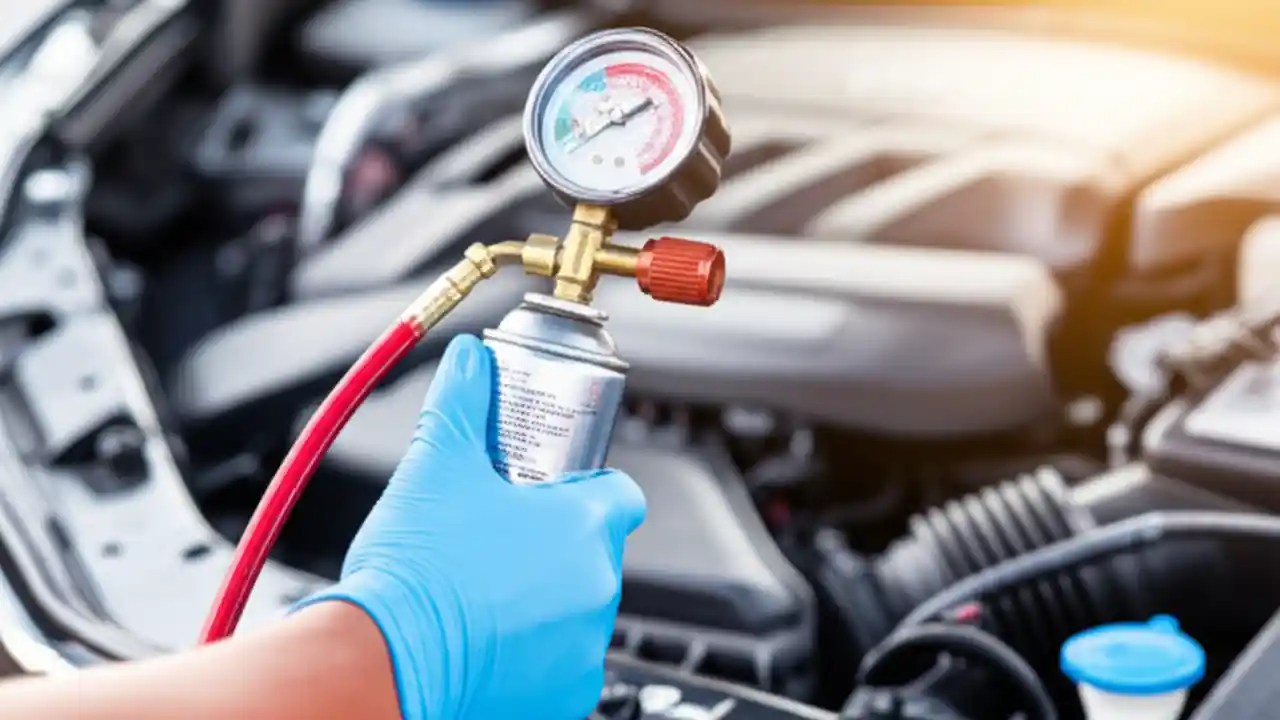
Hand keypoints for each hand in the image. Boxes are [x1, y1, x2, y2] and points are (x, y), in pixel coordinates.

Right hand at [297, 335, 645, 719]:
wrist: (384, 663)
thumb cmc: (416, 571)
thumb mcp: (435, 464)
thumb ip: (460, 401)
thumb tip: (471, 361)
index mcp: (584, 527)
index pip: (621, 494)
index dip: (587, 488)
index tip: (552, 491)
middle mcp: (597, 589)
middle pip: (594, 554)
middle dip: (554, 546)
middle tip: (500, 541)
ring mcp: (582, 649)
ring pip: (576, 610)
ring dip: (544, 600)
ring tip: (484, 591)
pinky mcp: (563, 698)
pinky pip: (559, 664)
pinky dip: (532, 653)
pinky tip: (484, 636)